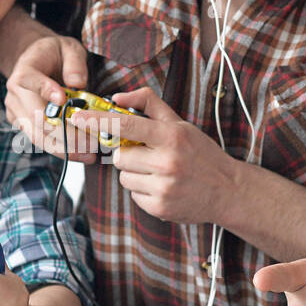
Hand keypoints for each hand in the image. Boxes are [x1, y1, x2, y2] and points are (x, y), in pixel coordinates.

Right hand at [4, 33, 96, 162]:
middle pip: (36, 118)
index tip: (63, 99)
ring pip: (38, 136)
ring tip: (90, 153)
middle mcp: (15, 95)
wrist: (38, 61)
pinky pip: (41, 142)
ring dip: (65, 148)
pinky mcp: (23, 125)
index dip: (46, 91)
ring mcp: (16, 113)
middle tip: (92, 139)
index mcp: (24, 71)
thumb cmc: (55, 54)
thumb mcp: (69, 48)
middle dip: (66, 132)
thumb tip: (77, 83)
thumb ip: (74, 63)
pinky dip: (62, 151)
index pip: (29, 82)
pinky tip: (82, 153)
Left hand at [68, 86, 233, 223]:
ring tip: (159, 172)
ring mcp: (163, 187)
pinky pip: (133, 195)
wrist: (227, 190)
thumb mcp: (180, 124)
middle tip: (148, 156)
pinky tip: (163, 187)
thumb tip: (116, 98)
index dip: (99, 121)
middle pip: (120, 157)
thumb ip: (148, 105)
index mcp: (171, 137)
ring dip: (135, 174)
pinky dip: (143, 191)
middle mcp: (167, 162)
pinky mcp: (159, 207)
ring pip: (124, 177)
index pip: (127, 126)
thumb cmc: (201, 154)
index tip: (78, 118)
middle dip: (128, 156)